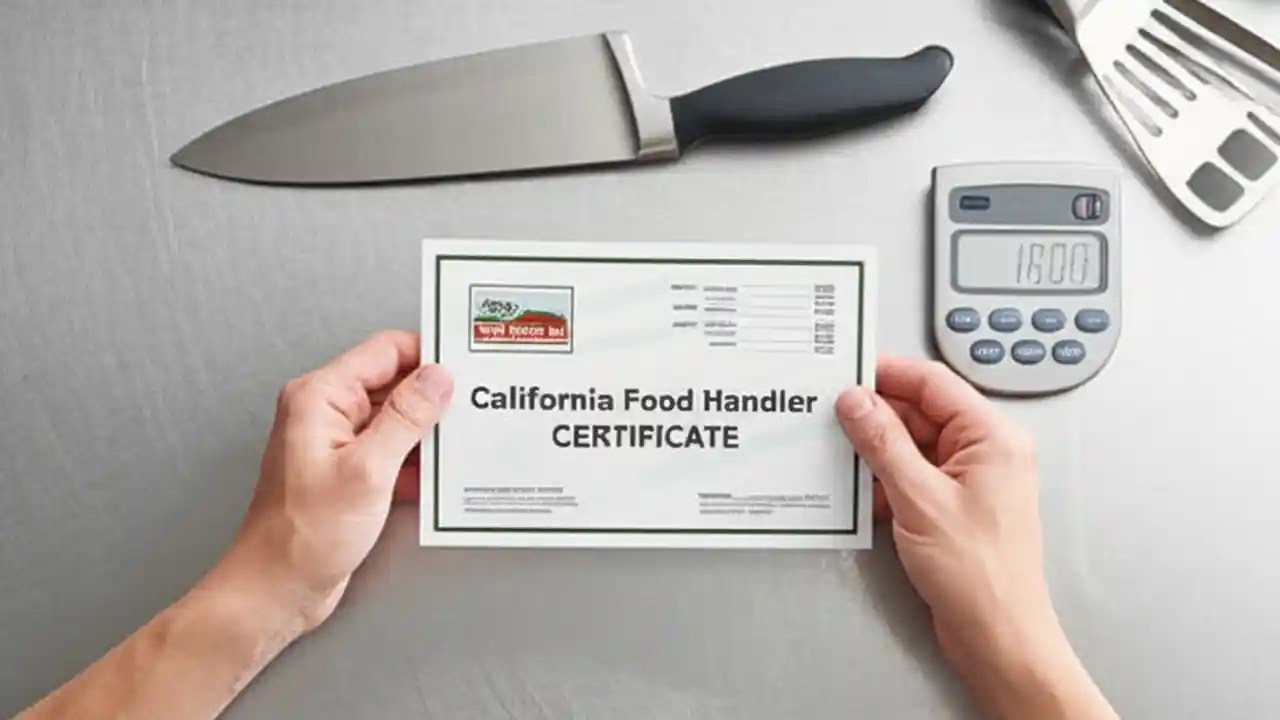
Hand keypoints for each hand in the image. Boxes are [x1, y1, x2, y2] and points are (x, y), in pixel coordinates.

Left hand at [213, 331, 452, 631]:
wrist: (277, 589)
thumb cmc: (303, 536)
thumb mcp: (368, 470)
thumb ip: (406, 418)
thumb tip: (437, 378)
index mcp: (320, 397)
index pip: (385, 351)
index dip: (429, 355)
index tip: (466, 365)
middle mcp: (325, 411)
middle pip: (393, 382)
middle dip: (433, 396)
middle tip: (473, 407)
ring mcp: (336, 441)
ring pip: (395, 417)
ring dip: (427, 431)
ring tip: (459, 443)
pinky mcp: (347, 469)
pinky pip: (390, 449)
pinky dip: (415, 459)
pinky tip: (436, 476)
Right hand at [836, 357, 1114, 719]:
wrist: (998, 636)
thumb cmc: (980, 575)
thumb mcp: (920, 499)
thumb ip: (883, 443)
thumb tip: (856, 401)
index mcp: (993, 437)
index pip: (933, 383)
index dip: (887, 374)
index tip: (846, 374)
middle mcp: (986, 452)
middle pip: (921, 412)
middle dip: (875, 415)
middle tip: (830, 417)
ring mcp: (970, 479)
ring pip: (912, 444)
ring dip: (876, 450)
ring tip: (840, 456)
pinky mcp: (953, 505)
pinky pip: (913, 475)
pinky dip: (884, 479)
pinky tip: (860, 491)